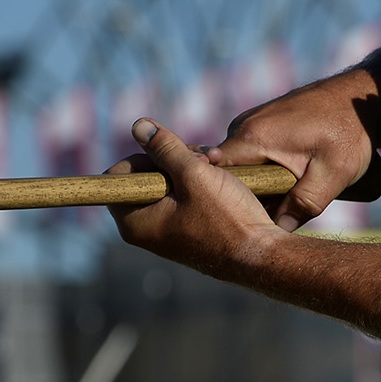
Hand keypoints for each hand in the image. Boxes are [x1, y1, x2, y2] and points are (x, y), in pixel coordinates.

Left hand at [107, 118, 280, 278]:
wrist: (262, 255)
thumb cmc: (227, 219)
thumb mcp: (193, 175)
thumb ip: (164, 148)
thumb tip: (138, 126)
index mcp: (134, 222)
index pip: (118, 176)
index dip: (145, 156)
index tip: (174, 155)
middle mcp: (145, 229)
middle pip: (146, 176)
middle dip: (174, 158)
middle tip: (205, 158)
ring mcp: (167, 230)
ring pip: (169, 183)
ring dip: (192, 166)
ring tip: (220, 163)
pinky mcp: (187, 229)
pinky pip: (184, 196)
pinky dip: (200, 182)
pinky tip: (223, 175)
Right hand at [205, 69, 377, 230]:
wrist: (360, 99)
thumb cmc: (348, 131)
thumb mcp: (333, 174)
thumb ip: (304, 205)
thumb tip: (279, 231)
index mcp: (253, 136)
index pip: (214, 172)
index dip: (224, 198)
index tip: (245, 217)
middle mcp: (244, 125)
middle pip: (227, 172)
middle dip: (247, 196)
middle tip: (273, 213)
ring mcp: (252, 122)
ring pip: (240, 164)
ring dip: (258, 183)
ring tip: (284, 197)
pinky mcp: (262, 123)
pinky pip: (251, 153)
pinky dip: (264, 169)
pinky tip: (287, 179)